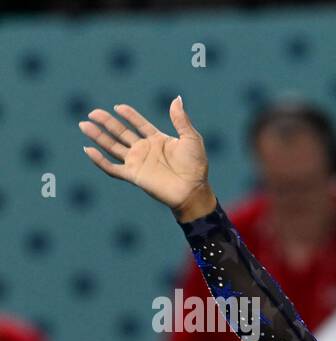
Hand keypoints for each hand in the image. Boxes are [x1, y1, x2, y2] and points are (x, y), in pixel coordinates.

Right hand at [79, 96, 213, 217]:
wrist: (193, 190)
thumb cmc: (196, 166)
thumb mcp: (191, 139)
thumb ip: (181, 120)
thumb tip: (176, 98)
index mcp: (157, 140)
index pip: (138, 124)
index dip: (128, 114)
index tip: (117, 106)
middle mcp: (145, 150)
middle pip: (120, 132)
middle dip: (106, 122)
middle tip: (92, 112)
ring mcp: (137, 162)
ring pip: (112, 147)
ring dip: (98, 136)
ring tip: (84, 125)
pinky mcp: (133, 175)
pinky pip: (111, 168)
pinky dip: (99, 161)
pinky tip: (88, 150)